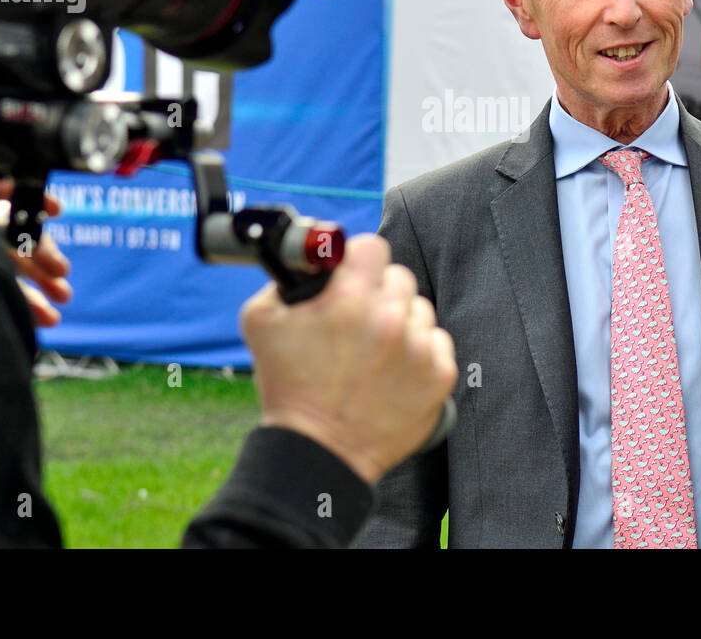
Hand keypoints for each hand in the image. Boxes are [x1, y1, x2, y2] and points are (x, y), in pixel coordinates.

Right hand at [239, 234, 457, 485]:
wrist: (319, 452)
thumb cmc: (288, 388)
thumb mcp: (261, 321)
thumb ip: (285, 279)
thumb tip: (311, 259)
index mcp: (348, 300)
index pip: (372, 247)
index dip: (359, 259)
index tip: (352, 275)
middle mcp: (389, 320)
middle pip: (399, 277)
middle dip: (378, 293)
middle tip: (358, 320)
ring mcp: (418, 350)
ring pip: (420, 310)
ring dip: (400, 322)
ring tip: (374, 351)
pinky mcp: (439, 377)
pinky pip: (438, 343)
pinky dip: (420, 353)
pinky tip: (393, 370)